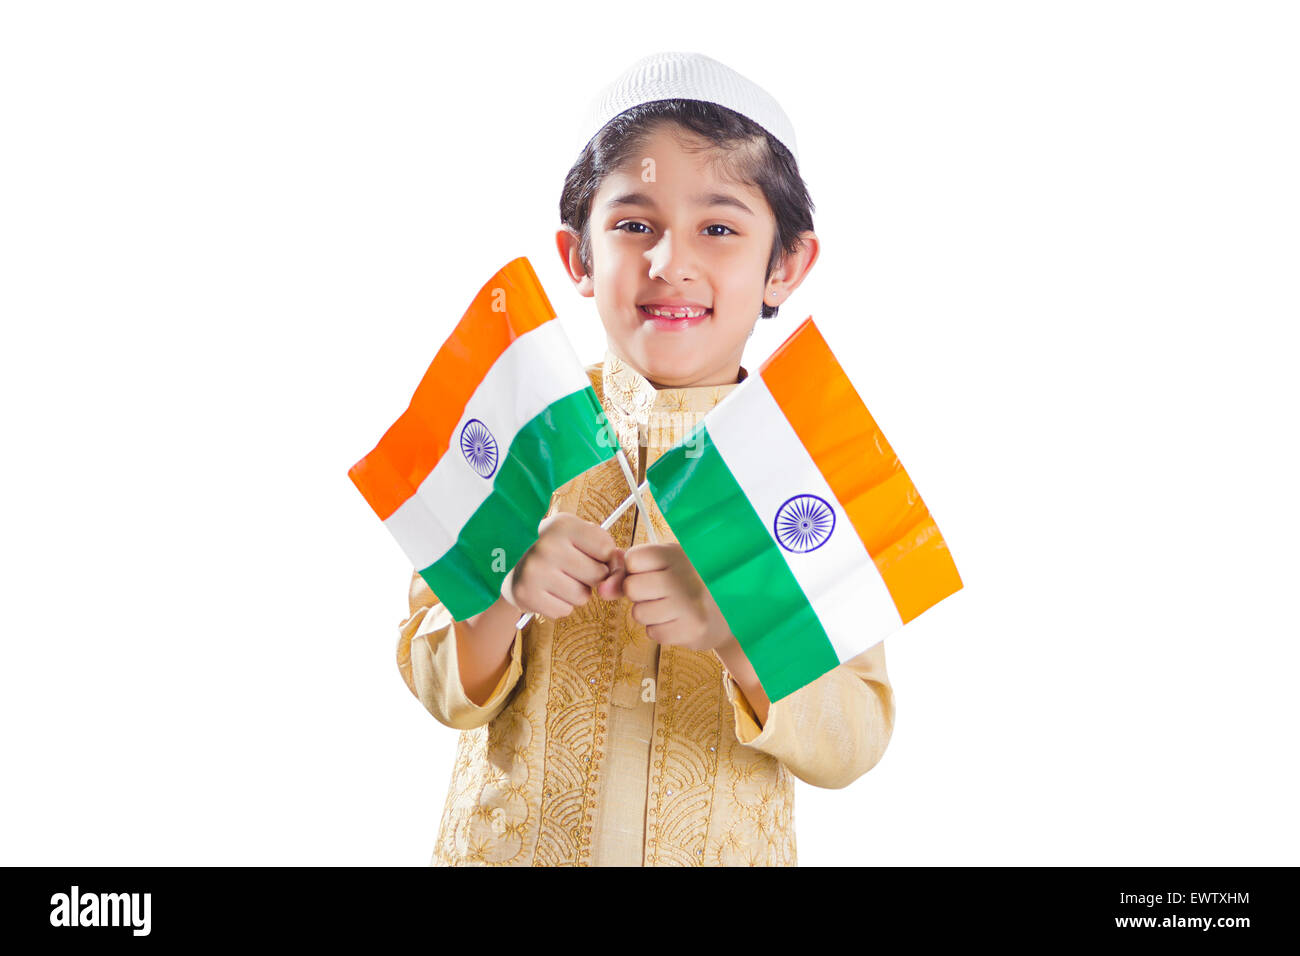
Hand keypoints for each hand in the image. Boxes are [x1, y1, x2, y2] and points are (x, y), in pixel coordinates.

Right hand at [502, 513, 620, 619]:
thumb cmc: (555, 549)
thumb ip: (609, 554)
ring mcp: (534, 571)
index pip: (606, 549)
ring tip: (557, 579)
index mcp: (563, 525)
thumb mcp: (579, 538)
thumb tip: (620, 583)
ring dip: (576, 593)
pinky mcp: (526, 594)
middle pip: (597, 576)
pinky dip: (560, 605)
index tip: (590, 554)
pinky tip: (547, 590)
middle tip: (570, 567)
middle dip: (591, 577)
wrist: (509, 562)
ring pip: (582, 597)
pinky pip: (564, 611)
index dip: (604, 557)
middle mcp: (547, 545)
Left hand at [596, 542, 733, 651]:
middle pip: (631, 588)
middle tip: (661, 592)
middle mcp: (683, 576)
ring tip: (672, 607)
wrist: (731, 613)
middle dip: (639, 594)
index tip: (650, 572)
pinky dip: (661, 629)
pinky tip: (678, 621)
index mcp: (676, 554)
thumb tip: (602, 589)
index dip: (634, 570)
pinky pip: (653, 633)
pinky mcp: (692, 629)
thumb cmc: (688, 584)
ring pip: (639, 613)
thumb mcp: (664, 566)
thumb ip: (628, 572)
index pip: (632, 560)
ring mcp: (689, 604)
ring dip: (649, 614)